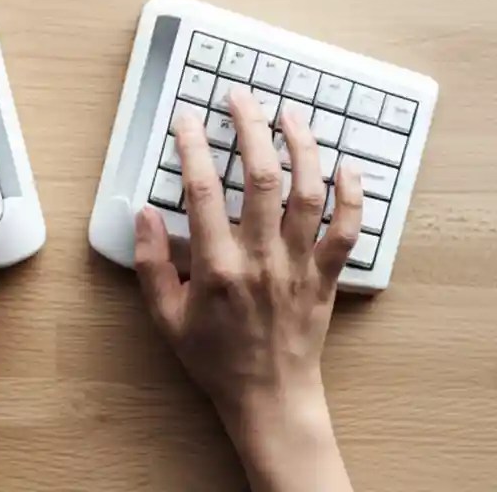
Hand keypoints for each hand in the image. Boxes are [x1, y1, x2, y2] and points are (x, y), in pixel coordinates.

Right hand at [135, 89, 360, 491]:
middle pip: (261, 178)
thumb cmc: (215, 360)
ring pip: (308, 193)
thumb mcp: (166, 318)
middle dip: (250, 128)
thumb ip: (151, 264)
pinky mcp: (326, 276)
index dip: (193, 148)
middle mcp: (262, 259)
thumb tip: (144, 213)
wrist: (270, 399)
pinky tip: (347, 165)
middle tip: (240, 97)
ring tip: (291, 115)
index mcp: (218, 268)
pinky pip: (347, 230)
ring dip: (302, 147)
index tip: (186, 118)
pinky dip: (352, 195)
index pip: (202, 192)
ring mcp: (299, 265)